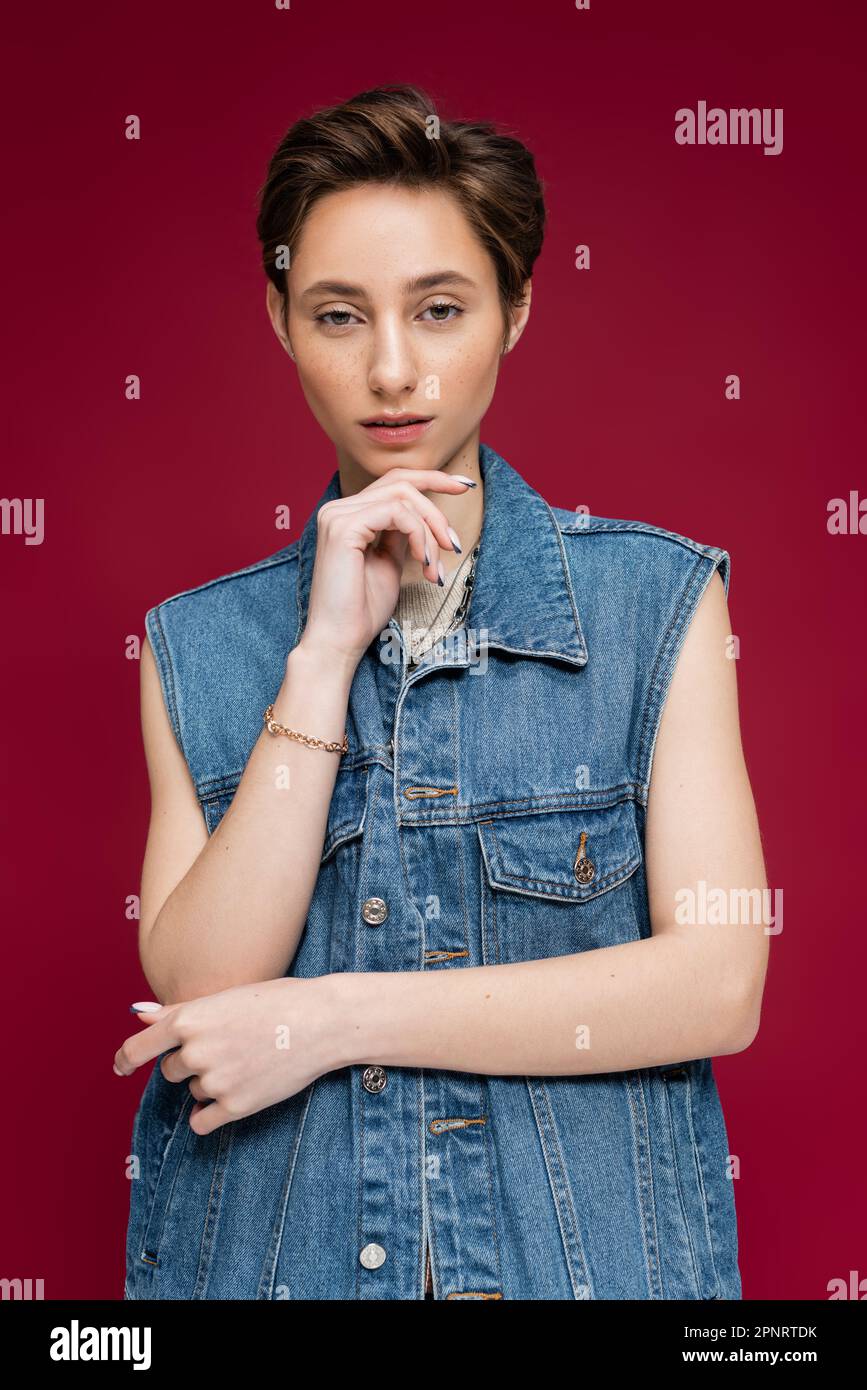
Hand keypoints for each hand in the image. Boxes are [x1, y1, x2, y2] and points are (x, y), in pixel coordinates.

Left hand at [113, 977, 340, 1134]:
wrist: (321, 1022)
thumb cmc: (276, 1001)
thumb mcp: (225, 998)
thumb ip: (179, 1011)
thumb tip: (140, 1016)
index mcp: (188, 1021)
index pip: (137, 1048)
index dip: (125, 1060)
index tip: (122, 1068)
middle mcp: (194, 1052)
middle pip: (172, 1071)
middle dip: (192, 1063)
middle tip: (230, 1048)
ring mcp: (214, 1081)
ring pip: (194, 1092)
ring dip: (211, 1083)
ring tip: (248, 1062)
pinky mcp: (235, 1107)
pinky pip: (202, 1122)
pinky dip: (210, 1114)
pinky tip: (231, 1099)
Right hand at [299, 467, 474, 665]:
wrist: (340, 640)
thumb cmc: (363, 610)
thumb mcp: (390, 562)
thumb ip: (402, 535)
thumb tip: (426, 517)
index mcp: (347, 515)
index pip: (394, 482)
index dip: (432, 478)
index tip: (465, 485)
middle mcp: (338, 509)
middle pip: (401, 483)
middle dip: (436, 510)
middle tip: (454, 544)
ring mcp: (337, 515)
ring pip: (403, 497)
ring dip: (431, 531)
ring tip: (435, 567)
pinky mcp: (343, 527)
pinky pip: (397, 513)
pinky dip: (419, 535)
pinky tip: (424, 562)